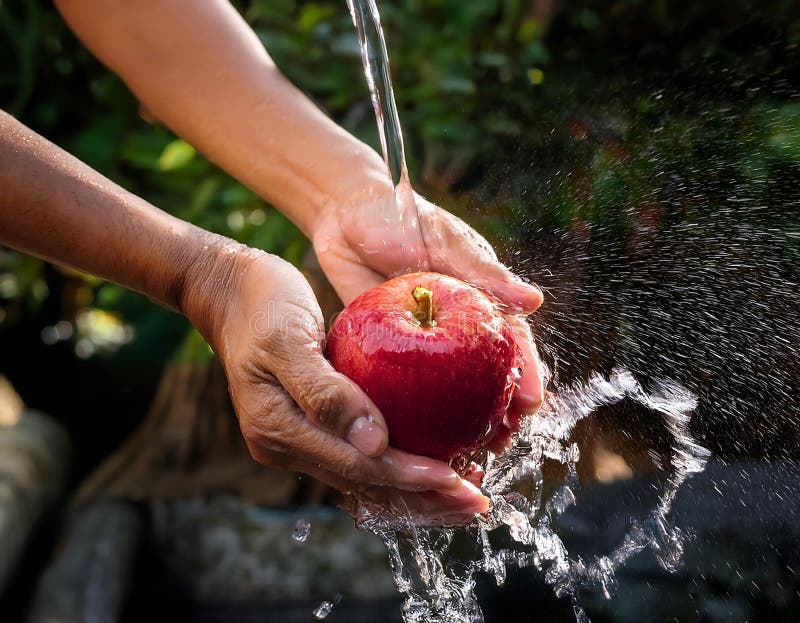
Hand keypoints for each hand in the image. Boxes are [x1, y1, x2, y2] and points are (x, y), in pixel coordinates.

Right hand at [184, 245, 488, 523]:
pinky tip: (435, 462)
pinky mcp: (313, 427)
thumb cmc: (260, 305)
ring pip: (367, 480)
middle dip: (422, 500)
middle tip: (477, 504)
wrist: (230, 292)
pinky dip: (400, 466)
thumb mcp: (288, 340)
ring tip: (467, 493)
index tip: (457, 480)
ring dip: (416, 491)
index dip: (408, 477)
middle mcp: (288, 446)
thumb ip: (327, 394)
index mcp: (278, 431)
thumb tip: (375, 444)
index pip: (355, 468)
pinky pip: (362, 457)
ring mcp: (299, 439)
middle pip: (365, 487)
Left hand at [313, 184, 543, 449]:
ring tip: (467, 452)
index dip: (525, 373)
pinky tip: (414, 439)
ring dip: (458, 420)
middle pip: (483, 376)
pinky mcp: (387, 350)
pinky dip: (413, 412)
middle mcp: (454, 327)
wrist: (342, 214)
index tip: (532, 405)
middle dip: (496, 410)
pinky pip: (402, 386)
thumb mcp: (441, 241)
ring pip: (446, 390)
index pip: (510, 341)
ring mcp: (421, 343)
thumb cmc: (398, 216)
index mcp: (478, 300)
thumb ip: (482, 272)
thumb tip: (534, 302)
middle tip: (501, 441)